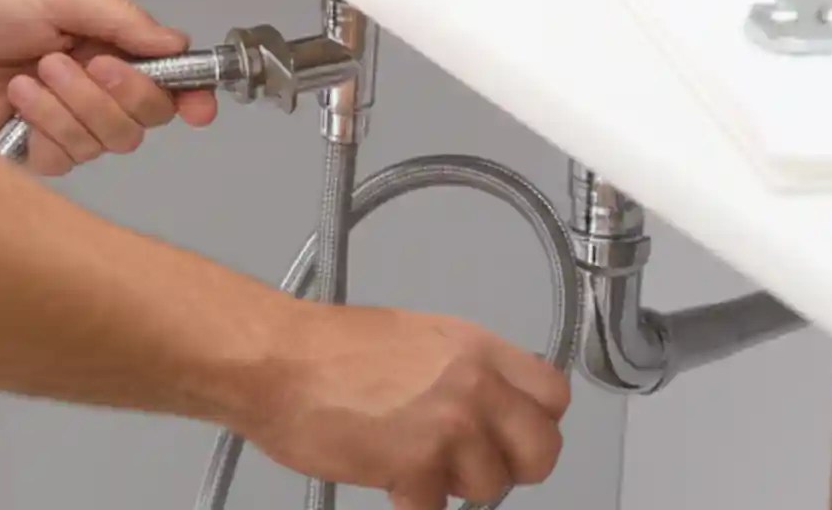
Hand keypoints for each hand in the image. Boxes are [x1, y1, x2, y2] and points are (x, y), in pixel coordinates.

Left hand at [0, 0, 216, 174]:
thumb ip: (123, 19)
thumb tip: (174, 42)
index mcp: (100, 37)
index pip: (165, 73)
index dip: (189, 93)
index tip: (199, 106)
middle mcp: (85, 79)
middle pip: (146, 116)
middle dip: (121, 94)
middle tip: (91, 65)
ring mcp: (57, 114)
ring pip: (108, 141)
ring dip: (74, 107)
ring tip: (33, 74)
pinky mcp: (26, 145)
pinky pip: (66, 159)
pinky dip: (46, 128)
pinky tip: (15, 101)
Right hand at [242, 305, 570, 508]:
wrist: (277, 363)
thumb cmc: (330, 348)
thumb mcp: (417, 337)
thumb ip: (463, 368)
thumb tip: (489, 400)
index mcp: (478, 348)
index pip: (554, 394)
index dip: (536, 421)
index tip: (511, 431)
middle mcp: (476, 385)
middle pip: (542, 449)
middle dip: (514, 467)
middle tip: (474, 464)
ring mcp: (450, 427)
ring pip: (490, 487)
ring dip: (453, 485)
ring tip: (411, 460)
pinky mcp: (417, 466)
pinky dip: (411, 503)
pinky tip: (385, 475)